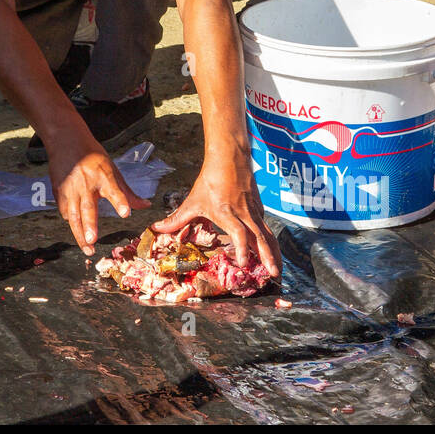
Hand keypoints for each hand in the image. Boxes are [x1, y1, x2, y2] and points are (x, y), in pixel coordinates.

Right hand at [48, 140, 148, 254]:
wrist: (66, 141)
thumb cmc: (92, 156)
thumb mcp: (112, 169)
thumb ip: (127, 192)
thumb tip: (146, 206)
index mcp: (103, 175)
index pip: (114, 190)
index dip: (120, 201)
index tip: (126, 213)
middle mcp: (86, 183)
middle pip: (88, 207)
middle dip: (89, 225)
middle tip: (92, 241)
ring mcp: (70, 188)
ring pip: (73, 215)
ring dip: (79, 233)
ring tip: (87, 248)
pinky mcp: (59, 191)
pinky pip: (65, 211)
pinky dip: (72, 222)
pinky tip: (78, 231)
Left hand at [153, 147, 281, 277]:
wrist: (229, 158)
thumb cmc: (210, 180)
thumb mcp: (193, 201)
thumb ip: (177, 218)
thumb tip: (157, 228)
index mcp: (227, 213)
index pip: (239, 233)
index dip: (243, 248)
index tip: (244, 263)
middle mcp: (244, 214)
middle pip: (261, 237)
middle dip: (268, 257)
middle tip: (274, 275)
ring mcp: (254, 211)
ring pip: (268, 234)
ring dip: (274, 253)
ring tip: (278, 270)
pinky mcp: (259, 208)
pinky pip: (267, 227)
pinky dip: (271, 242)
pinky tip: (272, 253)